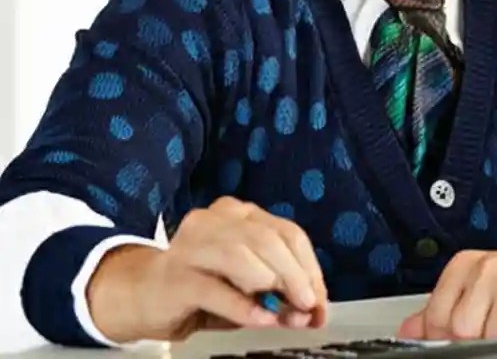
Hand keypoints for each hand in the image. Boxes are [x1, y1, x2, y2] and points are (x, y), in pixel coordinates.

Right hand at [87, 196, 328, 343]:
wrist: (139, 297)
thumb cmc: (200, 288)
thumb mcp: (247, 288)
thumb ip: (280, 294)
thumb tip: (313, 312)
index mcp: (239, 214)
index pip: (288, 233)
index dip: (310, 267)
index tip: (320, 300)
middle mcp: (215, 221)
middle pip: (269, 240)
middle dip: (296, 276)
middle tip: (309, 307)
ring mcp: (191, 245)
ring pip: (241, 255)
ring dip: (272, 285)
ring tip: (286, 311)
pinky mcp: (175, 275)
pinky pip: (215, 288)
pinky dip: (243, 305)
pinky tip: (261, 318)